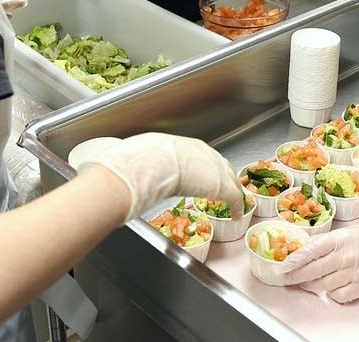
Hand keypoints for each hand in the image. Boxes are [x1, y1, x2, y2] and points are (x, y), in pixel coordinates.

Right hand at [73, 133, 242, 221]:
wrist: (142, 169)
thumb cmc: (133, 164)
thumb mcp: (135, 159)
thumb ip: (138, 165)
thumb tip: (118, 171)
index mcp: (179, 145)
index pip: (198, 155)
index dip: (204, 166)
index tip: (204, 174)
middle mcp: (199, 151)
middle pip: (218, 163)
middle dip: (223, 175)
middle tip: (226, 186)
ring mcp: (211, 167)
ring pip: (228, 177)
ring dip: (231, 189)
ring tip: (235, 199)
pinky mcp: (219, 184)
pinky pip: (233, 196)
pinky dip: (237, 205)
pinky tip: (239, 212)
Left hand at [277, 210, 358, 302]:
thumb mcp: (343, 233)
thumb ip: (323, 242)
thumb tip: (301, 251)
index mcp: (339, 239)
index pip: (311, 250)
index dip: (295, 260)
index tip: (283, 266)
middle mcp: (345, 256)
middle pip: (313, 270)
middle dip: (296, 276)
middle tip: (285, 279)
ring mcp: (354, 272)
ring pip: (323, 285)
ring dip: (311, 286)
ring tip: (306, 283)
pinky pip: (338, 295)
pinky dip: (331, 293)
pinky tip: (330, 287)